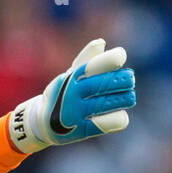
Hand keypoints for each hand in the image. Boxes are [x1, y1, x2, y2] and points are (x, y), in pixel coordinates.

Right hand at [9, 38, 135, 152]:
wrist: (41, 122)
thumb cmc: (62, 94)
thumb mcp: (69, 75)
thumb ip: (86, 59)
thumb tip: (101, 42)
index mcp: (71, 77)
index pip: (92, 65)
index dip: (110, 59)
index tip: (121, 57)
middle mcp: (72, 93)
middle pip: (104, 84)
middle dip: (123, 80)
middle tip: (130, 80)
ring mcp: (76, 112)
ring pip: (108, 103)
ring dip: (125, 98)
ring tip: (129, 96)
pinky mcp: (82, 130)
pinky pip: (108, 123)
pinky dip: (119, 118)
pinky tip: (120, 114)